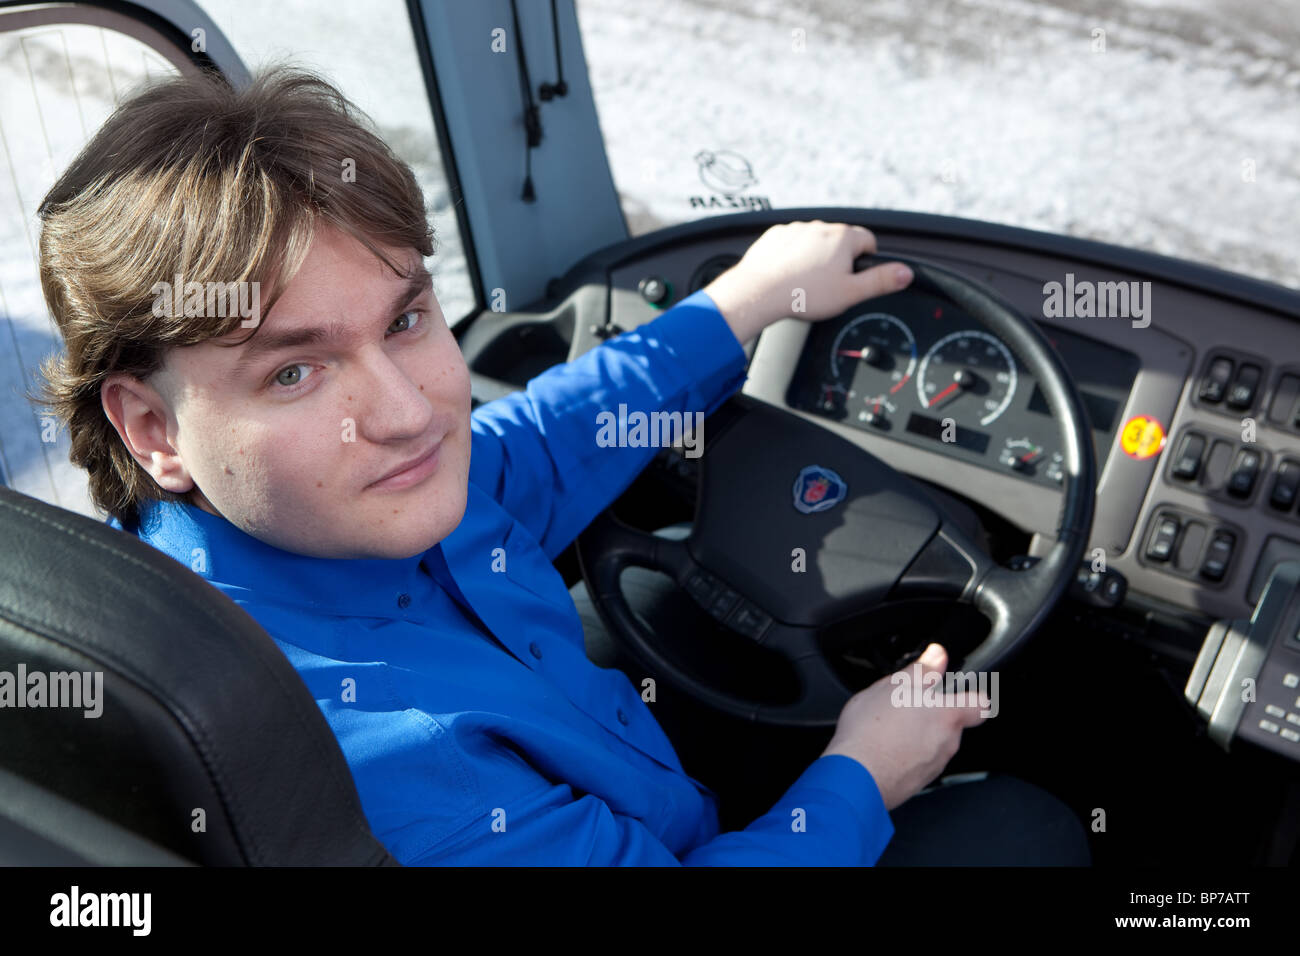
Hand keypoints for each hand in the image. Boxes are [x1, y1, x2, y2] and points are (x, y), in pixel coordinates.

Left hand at [703, 220, 914, 344]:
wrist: (759, 292)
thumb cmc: (802, 294)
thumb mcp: (850, 293)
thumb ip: (881, 281)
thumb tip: (906, 273)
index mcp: (843, 237)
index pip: (868, 241)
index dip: (866, 261)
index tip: (855, 277)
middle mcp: (820, 227)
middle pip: (841, 241)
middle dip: (839, 261)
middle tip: (829, 285)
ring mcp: (796, 230)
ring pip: (815, 242)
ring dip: (815, 257)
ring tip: (806, 282)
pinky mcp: (775, 236)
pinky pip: (791, 244)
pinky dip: (793, 256)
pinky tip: (789, 275)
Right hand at [820, 643, 989, 810]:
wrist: (857, 775)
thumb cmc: (873, 730)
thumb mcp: (893, 686)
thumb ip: (921, 670)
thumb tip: (937, 655)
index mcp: (947, 714)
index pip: (980, 705)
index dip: (972, 697)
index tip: (958, 692)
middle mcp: (948, 742)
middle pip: (952, 724)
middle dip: (932, 716)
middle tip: (905, 708)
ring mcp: (934, 765)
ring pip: (934, 744)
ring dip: (917, 736)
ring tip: (887, 729)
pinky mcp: (919, 782)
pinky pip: (919, 763)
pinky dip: (906, 756)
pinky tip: (882, 749)